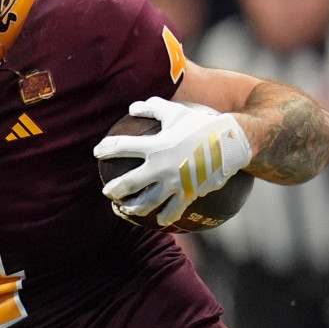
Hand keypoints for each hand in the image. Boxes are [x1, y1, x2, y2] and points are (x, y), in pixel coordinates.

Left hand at [93, 97, 251, 226]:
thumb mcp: (175, 111)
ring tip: (124, 209)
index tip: (97, 152)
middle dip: (114, 190)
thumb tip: (132, 107)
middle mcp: (161, 167)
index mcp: (154, 146)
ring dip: (132, 208)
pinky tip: (159, 220)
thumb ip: (152, 107)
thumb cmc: (201, 124)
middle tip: (108, 192)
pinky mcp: (188, 194)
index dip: (106, 149)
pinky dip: (164, 217)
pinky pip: (173, 210)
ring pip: (148, 202)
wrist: (231, 142)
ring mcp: (174, 183)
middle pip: (129, 183)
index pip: (121, 147)